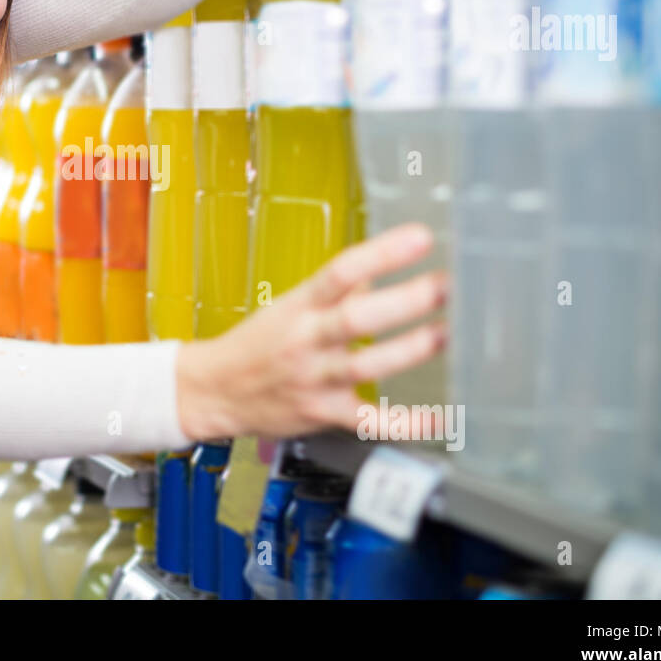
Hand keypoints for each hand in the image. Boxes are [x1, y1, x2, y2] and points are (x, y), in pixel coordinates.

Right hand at [174, 223, 447, 441]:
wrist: (213, 391)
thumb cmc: (254, 346)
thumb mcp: (289, 306)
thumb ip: (335, 291)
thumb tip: (376, 271)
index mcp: (300, 306)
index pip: (341, 271)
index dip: (382, 253)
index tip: (421, 238)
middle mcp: (307, 339)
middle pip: (357, 318)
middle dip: (406, 300)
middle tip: (446, 286)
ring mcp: (315, 379)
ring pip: (367, 365)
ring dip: (412, 349)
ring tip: (447, 334)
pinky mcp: (324, 414)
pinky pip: (369, 422)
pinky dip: (407, 423)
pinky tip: (441, 418)